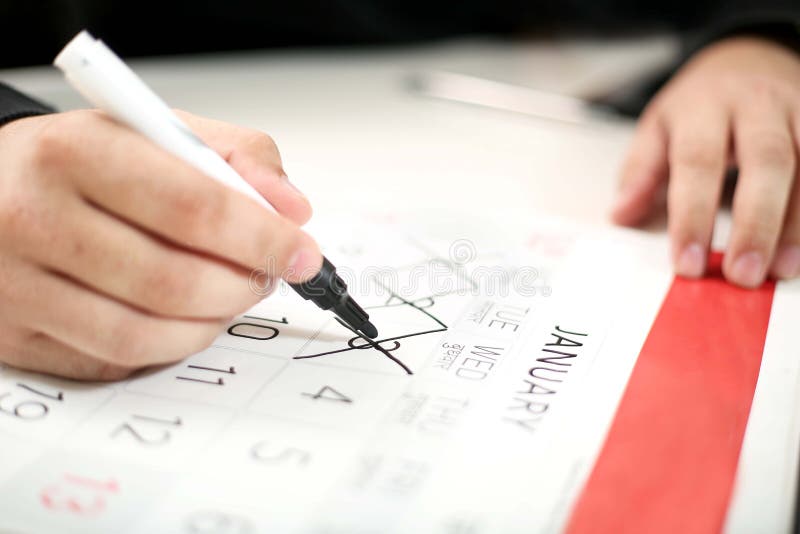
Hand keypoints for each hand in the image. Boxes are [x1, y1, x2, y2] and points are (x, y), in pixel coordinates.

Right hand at [0, 109, 320, 379]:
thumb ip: (237, 156)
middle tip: (265, 275)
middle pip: (173, 280)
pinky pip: (115, 361)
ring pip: (145, 334)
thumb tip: (292, 210)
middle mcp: (33, 216)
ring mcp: (15, 284)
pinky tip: (181, 318)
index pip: (192, 206)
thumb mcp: (158, 130)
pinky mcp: (14, 334)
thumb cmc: (85, 162)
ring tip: (228, 295)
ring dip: (211, 323)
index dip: (262, 238)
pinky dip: (169, 346)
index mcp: (76, 151)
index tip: (303, 254)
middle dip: (242, 285)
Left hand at [612, 36, 799, 286]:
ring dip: (797, 225)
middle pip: (766, 161)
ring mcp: (799, 111)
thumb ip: (640, 171)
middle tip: (741, 274)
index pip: (697, 161)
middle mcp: (758, 105)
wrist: (748, 56)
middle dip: (756, 223)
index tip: (687, 263)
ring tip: (782, 271)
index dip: (692, 215)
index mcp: (704, 106)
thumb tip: (621, 215)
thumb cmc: (699, 104)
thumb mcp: (657, 127)